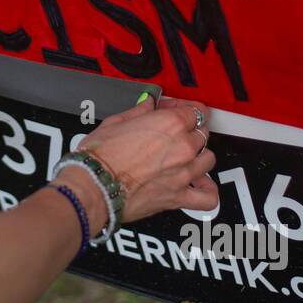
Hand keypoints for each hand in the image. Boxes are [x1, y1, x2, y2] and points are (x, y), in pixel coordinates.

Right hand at [76, 95, 217, 221]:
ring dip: (198, 156)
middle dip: (189, 131)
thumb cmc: (99, 158)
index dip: (183, 108)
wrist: (93, 187)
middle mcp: (183, 147)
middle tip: (173, 134)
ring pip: (209, 159)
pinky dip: (208, 191)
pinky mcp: (178, 197)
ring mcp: (184, 173)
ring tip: (185, 158)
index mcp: (170, 123)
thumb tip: (147, 105)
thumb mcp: (115, 123)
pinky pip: (208, 197)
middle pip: (202, 133)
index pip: (195, 110)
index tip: (174, 111)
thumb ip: (139, 111)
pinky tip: (199, 185)